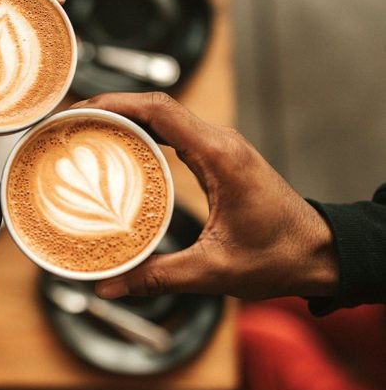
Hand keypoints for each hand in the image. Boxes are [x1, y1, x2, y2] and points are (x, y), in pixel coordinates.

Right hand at [72, 93, 338, 300]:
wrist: (319, 254)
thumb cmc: (279, 257)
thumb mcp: (213, 271)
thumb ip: (157, 276)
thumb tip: (108, 286)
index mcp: (220, 156)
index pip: (160, 110)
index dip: (115, 103)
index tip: (80, 110)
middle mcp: (220, 142)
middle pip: (156, 106)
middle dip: (110, 107)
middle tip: (70, 122)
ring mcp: (220, 147)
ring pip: (164, 116)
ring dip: (125, 117)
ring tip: (85, 130)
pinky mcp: (218, 158)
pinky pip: (174, 133)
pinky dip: (143, 133)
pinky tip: (119, 149)